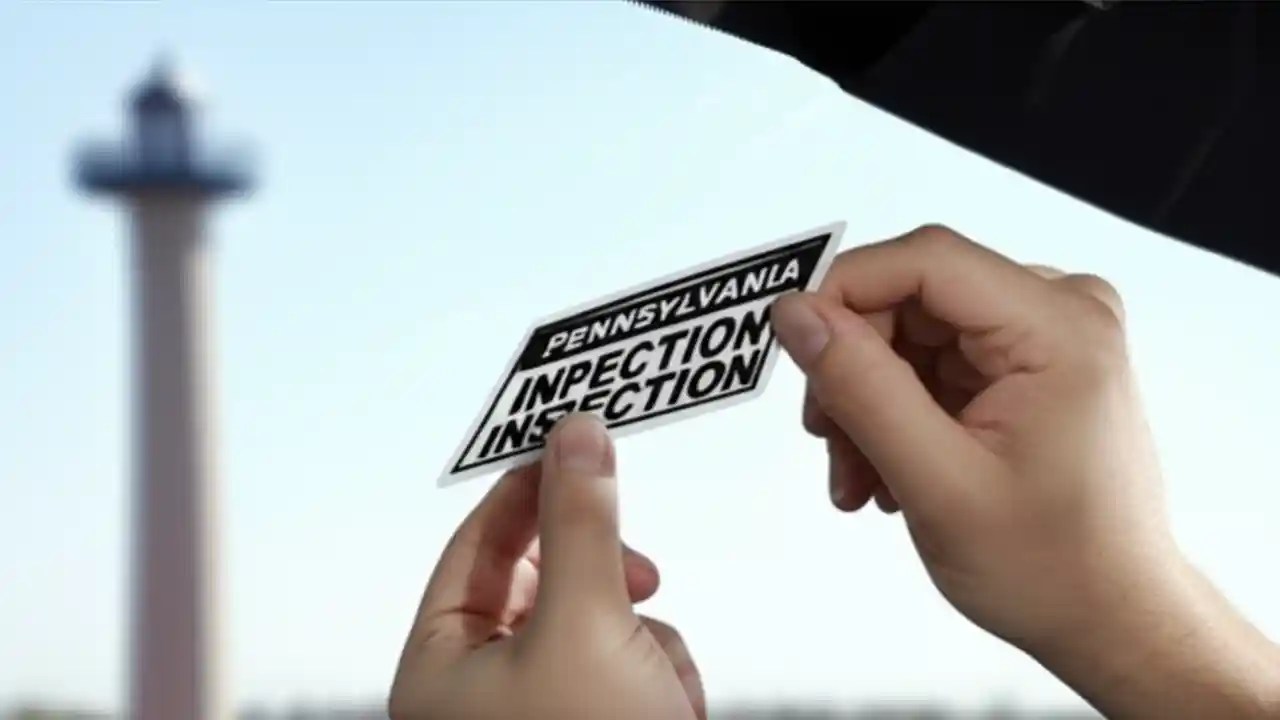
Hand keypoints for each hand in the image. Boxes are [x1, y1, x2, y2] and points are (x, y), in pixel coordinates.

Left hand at [389, 413, 703, 719]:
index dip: (526, 492)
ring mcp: (539, 706)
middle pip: (542, 580)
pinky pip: (626, 659)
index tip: (573, 450)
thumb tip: (577, 436)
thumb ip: (580, 524)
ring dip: (640, 633)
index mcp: (439, 670)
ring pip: (596, 617)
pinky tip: (667, 701)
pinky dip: (657, 670)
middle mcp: (479, 689)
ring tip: (651, 670)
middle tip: (635, 572)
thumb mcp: (585, 622)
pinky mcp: (590, 718)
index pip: (474, 547)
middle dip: (602, 581)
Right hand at [771, 224, 1279, 717]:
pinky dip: (898, 412)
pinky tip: (889, 471)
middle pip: (913, 297)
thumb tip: (796, 314)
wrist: (1110, 618)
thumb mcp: (937, 481)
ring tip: (860, 478)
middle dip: (856, 368)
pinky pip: (934, 361)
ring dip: (870, 401)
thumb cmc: (1052, 568)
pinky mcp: (1030, 364)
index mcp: (1061, 328)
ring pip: (913, 332)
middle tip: (830, 444)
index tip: (795, 349)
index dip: (844, 291)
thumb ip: (861, 388)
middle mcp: (1063, 312)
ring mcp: (1048, 337)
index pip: (926, 260)